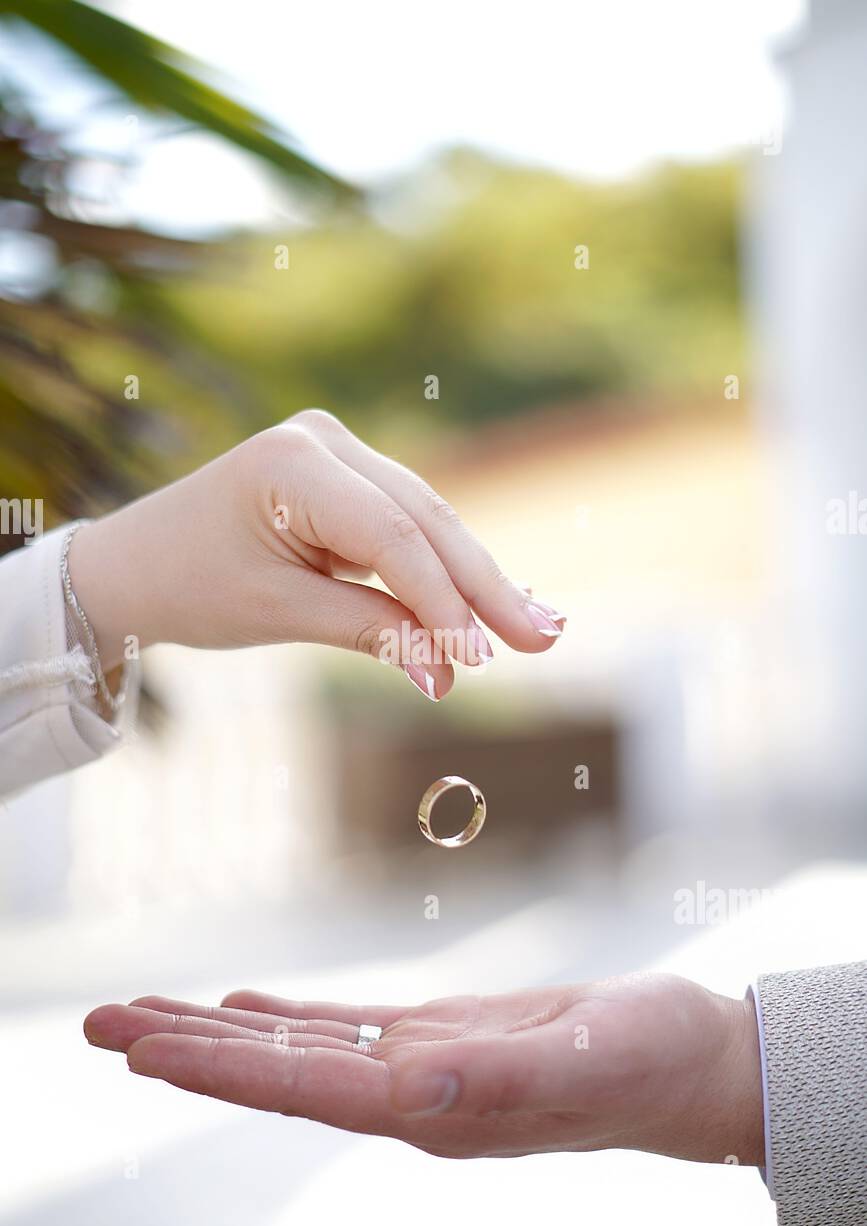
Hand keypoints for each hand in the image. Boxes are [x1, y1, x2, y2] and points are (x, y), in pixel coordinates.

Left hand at [68, 410, 564, 698]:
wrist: (138, 563)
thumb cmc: (193, 585)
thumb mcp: (278, 612)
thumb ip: (369, 632)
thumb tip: (447, 675)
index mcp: (295, 462)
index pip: (395, 537)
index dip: (445, 601)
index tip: (481, 658)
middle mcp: (325, 441)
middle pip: (426, 521)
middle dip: (484, 588)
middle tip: (544, 640)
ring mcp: (340, 453)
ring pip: (427, 523)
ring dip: (476, 582)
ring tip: (537, 630)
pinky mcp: (349, 479)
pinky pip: (409, 527)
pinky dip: (444, 572)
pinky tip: (493, 604)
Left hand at [83, 973, 763, 1165]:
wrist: (691, 1064)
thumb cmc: (653, 1061)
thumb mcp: (589, 1061)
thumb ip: (503, 1081)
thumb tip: (413, 1088)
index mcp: (435, 1108)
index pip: (304, 1090)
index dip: (222, 1072)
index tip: (145, 1054)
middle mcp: (410, 1096)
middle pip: (275, 1073)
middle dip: (186, 1049)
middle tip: (99, 1022)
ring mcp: (420, 1069)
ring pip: (296, 1048)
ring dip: (218, 1030)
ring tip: (144, 1014)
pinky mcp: (439, 1039)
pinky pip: (340, 1029)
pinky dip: (282, 1017)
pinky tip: (243, 1006)